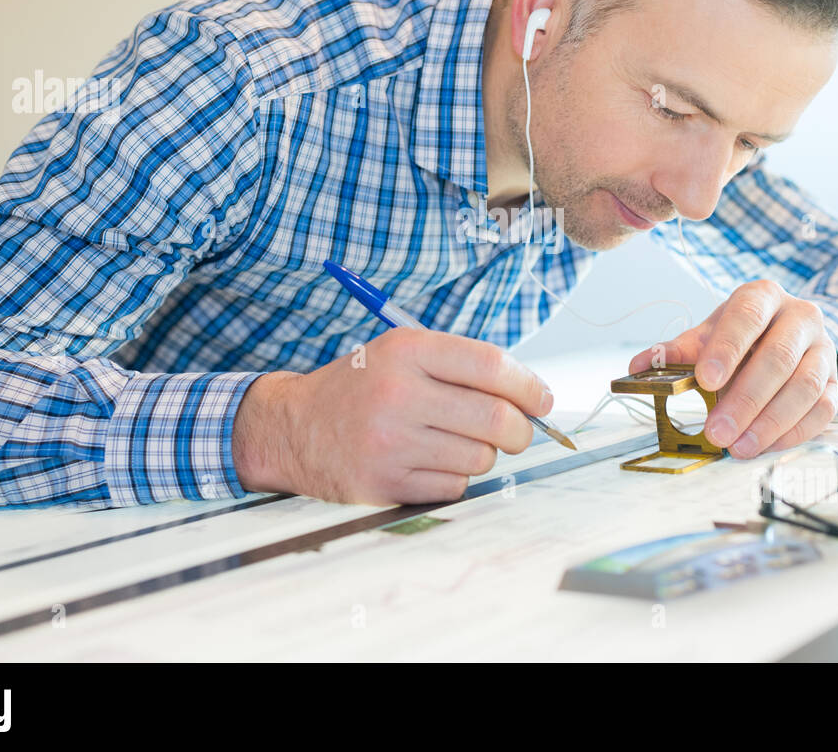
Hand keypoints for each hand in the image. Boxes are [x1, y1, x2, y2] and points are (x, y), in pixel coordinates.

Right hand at [232, 327, 552, 504]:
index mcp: (407, 350)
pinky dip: (455, 478)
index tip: (543, 400)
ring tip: (456, 443)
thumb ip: (463, 367)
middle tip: (517, 431)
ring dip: (482, 455)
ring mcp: (390, 441)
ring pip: (480, 457)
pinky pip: (454, 486)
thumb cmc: (363, 388)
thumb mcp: (402, 354)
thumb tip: (534, 398)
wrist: (293, 428)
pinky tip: (429, 463)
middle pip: (497, 417)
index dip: (530, 385)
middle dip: (521, 429)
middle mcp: (398, 393)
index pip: (491, 365)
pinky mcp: (384, 483)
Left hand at [627, 279, 837, 458]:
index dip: (727, 349)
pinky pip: (823, 410)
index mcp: (762, 297)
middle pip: (778, 357)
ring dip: (769, 422)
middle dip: (745, 399)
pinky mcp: (836, 381)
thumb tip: (637, 367)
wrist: (789, 333)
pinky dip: (793, 432)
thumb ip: (678, 350)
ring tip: (738, 446)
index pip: (746, 317)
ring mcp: (823, 349)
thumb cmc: (742, 335)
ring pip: (805, 386)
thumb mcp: (709, 333)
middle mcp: (800, 317)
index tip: (706, 380)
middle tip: (716, 431)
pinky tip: (765, 445)